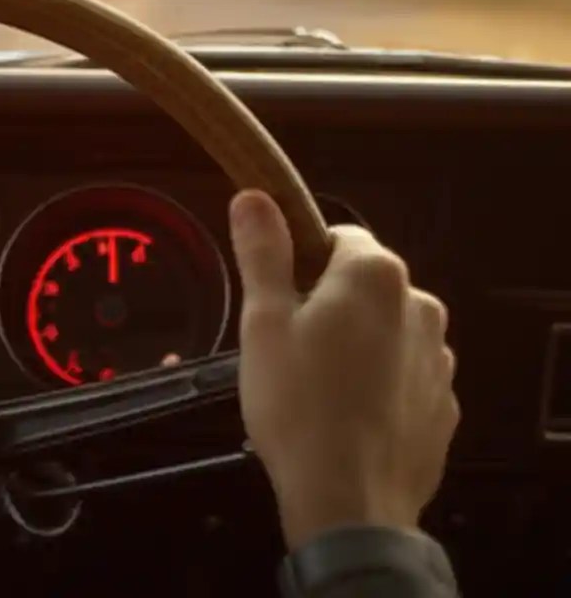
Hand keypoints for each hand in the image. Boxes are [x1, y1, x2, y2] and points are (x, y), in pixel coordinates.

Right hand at [230, 190, 457, 549]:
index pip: (340, 237)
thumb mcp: (263, 323)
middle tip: (287, 349)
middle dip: (329, 304)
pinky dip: (377, 384)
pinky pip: (403, 376)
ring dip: (356, 344)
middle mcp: (421, 304)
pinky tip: (346, 416)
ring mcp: (438, 358)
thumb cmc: (297, 403)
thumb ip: (262, 254)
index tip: (276, 298)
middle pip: (365, 285)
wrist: (349, 500)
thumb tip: (253, 197)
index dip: (302, 260)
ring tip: (315, 389)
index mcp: (375, 275)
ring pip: (386, 331)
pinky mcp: (444, 404)